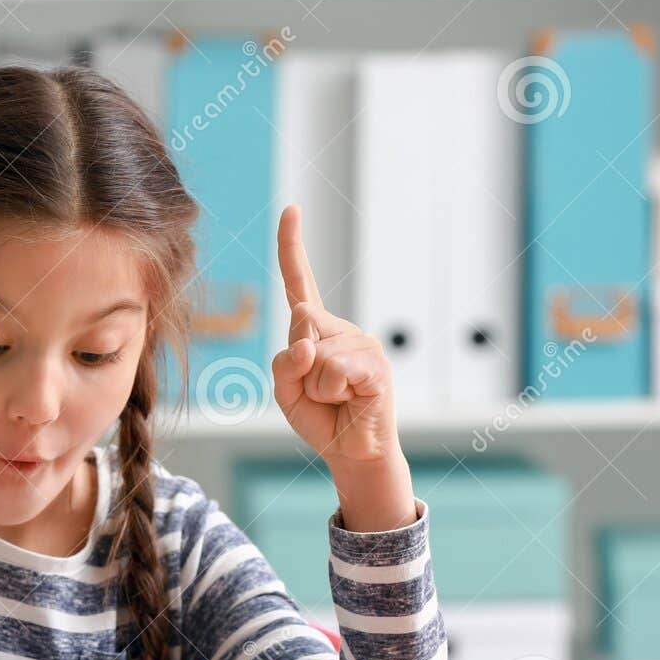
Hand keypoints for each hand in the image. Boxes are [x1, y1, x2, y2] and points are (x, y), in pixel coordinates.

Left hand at [272, 204, 416, 530]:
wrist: (351, 450)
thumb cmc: (321, 417)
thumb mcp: (285, 391)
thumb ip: (284, 364)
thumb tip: (304, 345)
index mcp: (316, 329)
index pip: (300, 282)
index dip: (292, 246)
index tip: (291, 209)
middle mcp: (340, 328)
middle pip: (299, 324)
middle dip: (296, 364)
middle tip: (318, 391)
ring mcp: (361, 343)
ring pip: (314, 355)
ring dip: (314, 387)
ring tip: (336, 399)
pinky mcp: (375, 365)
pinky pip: (335, 371)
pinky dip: (333, 392)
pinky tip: (352, 399)